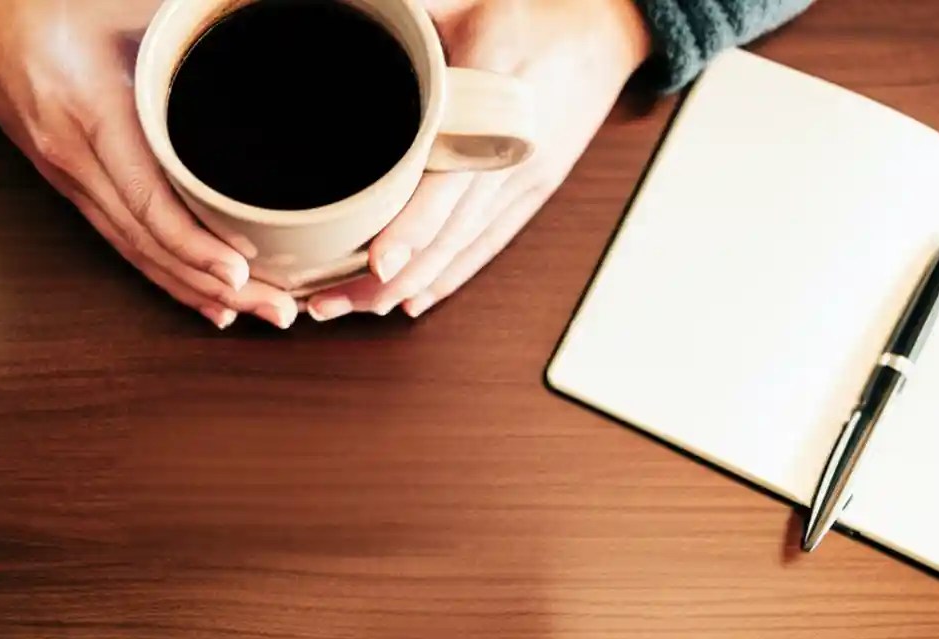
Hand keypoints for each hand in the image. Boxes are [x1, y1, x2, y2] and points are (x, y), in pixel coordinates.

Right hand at [0, 0, 298, 328]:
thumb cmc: (44, 3)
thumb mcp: (117, 5)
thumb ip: (182, 28)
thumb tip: (240, 17)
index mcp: (92, 113)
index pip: (146, 200)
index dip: (193, 245)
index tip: (239, 272)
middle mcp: (76, 158)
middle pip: (149, 243)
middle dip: (214, 285)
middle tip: (277, 311)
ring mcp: (70, 178)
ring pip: (135, 252)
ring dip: (194, 291)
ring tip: (253, 315)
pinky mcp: (70, 185)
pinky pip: (120, 242)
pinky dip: (162, 275)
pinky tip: (201, 299)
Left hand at [306, 0, 651, 320]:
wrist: (608, 29)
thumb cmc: (538, 13)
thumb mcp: (468, 5)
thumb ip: (413, 21)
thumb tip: (351, 15)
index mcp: (497, 113)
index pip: (449, 184)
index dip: (413, 228)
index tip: (376, 261)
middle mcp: (511, 160)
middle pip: (446, 237)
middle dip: (387, 279)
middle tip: (330, 301)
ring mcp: (523, 183)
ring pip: (461, 252)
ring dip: (409, 287)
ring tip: (356, 309)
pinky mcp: (531, 193)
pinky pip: (486, 247)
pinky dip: (449, 278)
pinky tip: (413, 300)